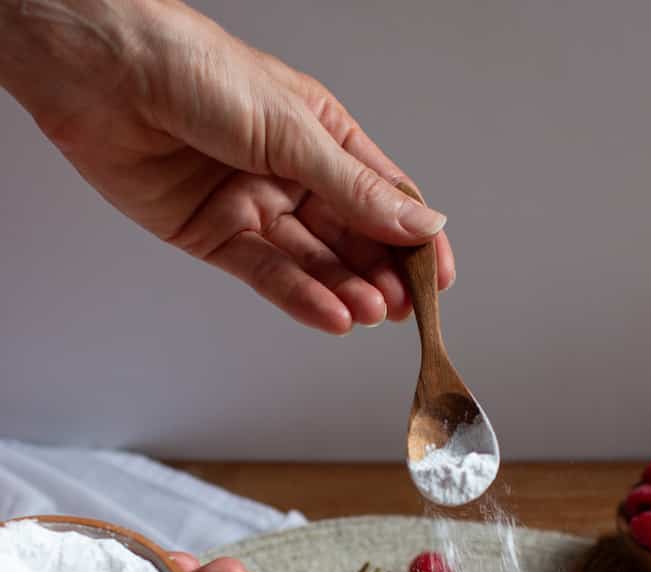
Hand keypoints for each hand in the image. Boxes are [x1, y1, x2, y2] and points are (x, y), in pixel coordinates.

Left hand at [0, 0, 454, 333]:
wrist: (102, 72)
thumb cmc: (193, 68)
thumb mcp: (292, 130)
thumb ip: (354, 188)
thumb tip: (419, 224)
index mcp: (320, 137)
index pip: (382, 197)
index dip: (413, 239)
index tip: (438, 277)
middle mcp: (290, 176)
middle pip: (350, 237)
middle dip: (380, 273)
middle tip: (406, 307)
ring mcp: (253, 207)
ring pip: (311, 262)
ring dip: (344, 290)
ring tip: (371, 312)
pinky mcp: (214, 235)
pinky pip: (266, 274)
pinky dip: (299, 296)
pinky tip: (331, 314)